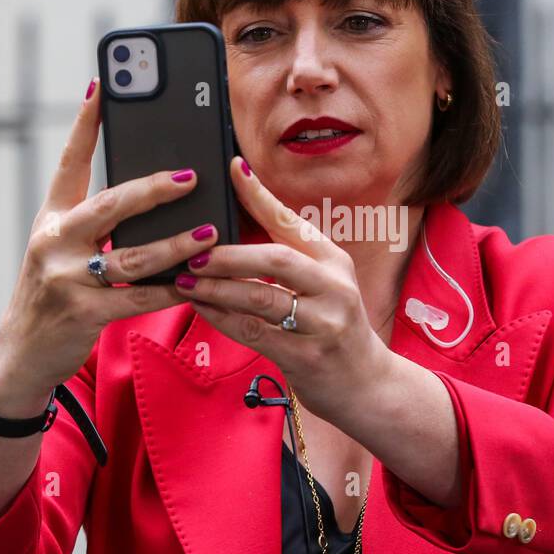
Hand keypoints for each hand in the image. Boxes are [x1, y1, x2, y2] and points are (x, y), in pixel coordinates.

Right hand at [0, 78, 222, 411]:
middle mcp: (54, 241)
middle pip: (110, 204)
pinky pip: (137, 297)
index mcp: (52, 217)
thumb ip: (97, 222)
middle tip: (191, 177)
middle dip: (154, 189)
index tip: (103, 85)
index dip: (87, 124)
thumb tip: (154, 190)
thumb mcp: (61, 250)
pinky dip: (171, 289)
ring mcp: (65, 278)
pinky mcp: (82, 312)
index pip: (70, 161)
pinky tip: (197, 281)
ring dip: (176, 243)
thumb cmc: (54, 294)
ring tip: (210, 231)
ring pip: (131, 255)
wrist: (21, 354)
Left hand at [174, 156, 393, 423]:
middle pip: (276, 259)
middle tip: (193, 251)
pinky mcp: (307, 357)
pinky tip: (201, 308)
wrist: (367, 385)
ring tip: (186, 280)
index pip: (293, 222)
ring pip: (261, 298)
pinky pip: (254, 333)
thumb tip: (234, 227)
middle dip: (229, 254)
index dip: (261, 195)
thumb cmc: (333, 328)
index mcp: (334, 262)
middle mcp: (334, 288)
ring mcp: (323, 324)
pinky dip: (222, 318)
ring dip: (217, 288)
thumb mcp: (324, 286)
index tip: (233, 169)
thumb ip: (289, 260)